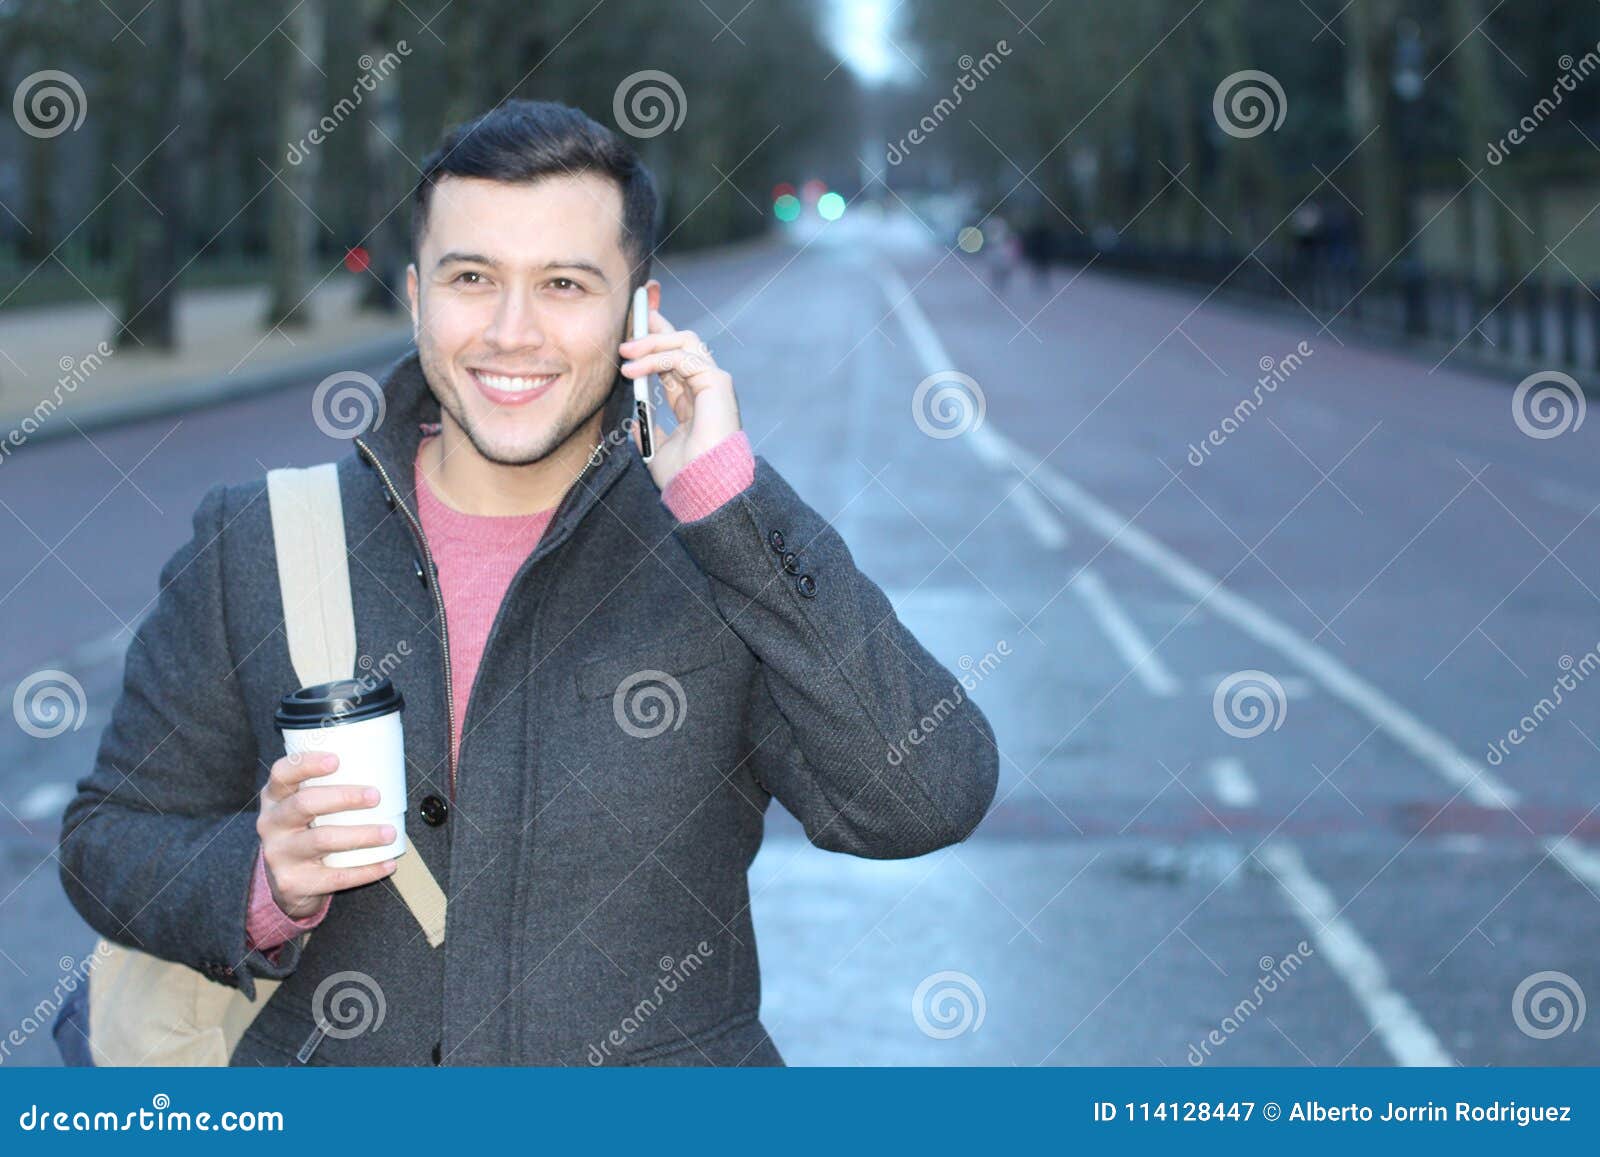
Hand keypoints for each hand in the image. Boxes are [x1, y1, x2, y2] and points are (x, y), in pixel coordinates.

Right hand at [257, 751, 397, 918]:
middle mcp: (271, 824)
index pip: (282, 774)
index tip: (337, 760)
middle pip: (304, 804)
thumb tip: (381, 769)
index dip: (306, 764)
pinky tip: (387, 864)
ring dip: (361, 835)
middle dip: (343, 797)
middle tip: (375, 796)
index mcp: (274, 798)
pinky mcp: (293, 882)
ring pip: (321, 840)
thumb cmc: (306, 831)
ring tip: (389, 832)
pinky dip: (366, 870)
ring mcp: (279, 854)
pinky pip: (335, 876)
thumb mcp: (304, 807)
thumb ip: (326, 787)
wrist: (287, 881)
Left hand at [619, 303, 740, 490]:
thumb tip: (634, 419)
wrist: (702, 489)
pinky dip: (656, 357)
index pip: (673, 362)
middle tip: (627, 328)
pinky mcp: (717, 382)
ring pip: (684, 341)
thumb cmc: (685, 477)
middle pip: (682, 342)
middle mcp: (706, 388)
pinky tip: (634, 370)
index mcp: (693, 403)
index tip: (631, 333)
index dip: (654, 344)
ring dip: (651, 341)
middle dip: (656, 328)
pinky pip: (683, 356)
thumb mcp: (655, 449)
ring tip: (624, 351)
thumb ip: (649, 429)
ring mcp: (714, 383)